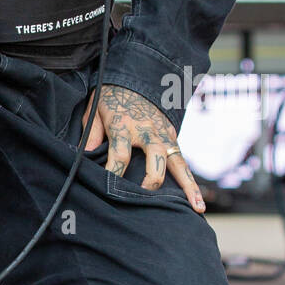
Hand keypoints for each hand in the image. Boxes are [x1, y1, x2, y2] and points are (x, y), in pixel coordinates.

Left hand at [81, 84, 205, 213]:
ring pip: (179, 163)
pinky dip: (190, 179)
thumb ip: (90, 133)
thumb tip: (87, 156)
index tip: (109, 189)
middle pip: (156, 161)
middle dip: (152, 182)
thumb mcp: (93, 110)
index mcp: (123, 126)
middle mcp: (147, 131)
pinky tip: (197, 200)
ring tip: (197, 209)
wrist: (133, 76)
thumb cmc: (109, 97)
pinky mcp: (172, 133)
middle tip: (145, 197)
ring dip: (188, 186)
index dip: (114, 174)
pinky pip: (182, 160)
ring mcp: (163, 133)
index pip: (120, 156)